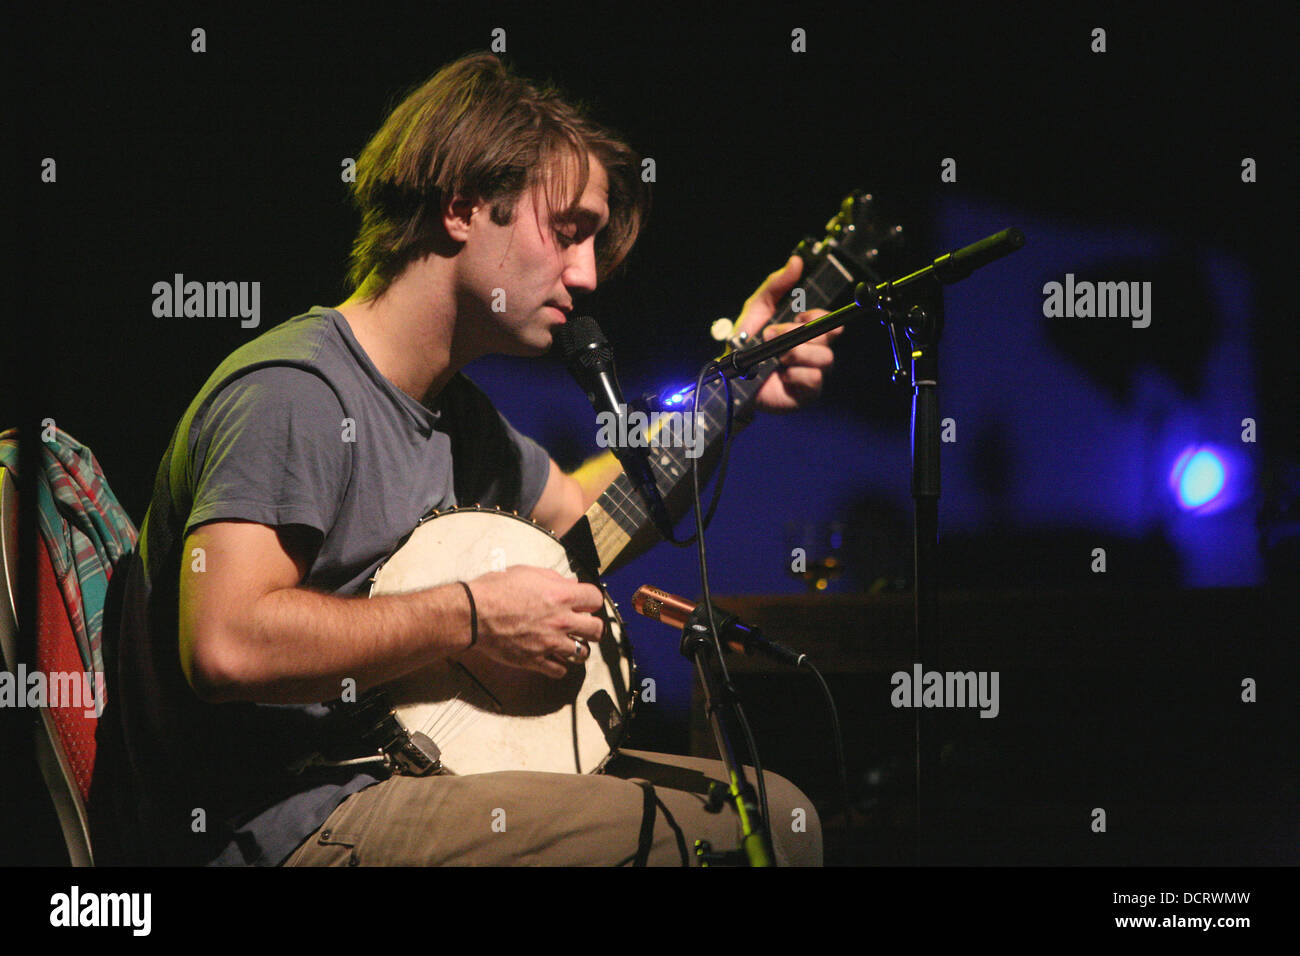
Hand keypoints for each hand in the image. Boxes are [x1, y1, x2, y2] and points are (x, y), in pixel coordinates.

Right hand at [465, 566, 605, 678]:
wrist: (474, 613)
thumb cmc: (495, 590)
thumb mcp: (527, 573)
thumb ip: (554, 578)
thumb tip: (570, 583)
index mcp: (561, 596)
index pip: (596, 599)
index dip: (592, 601)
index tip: (587, 604)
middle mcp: (560, 621)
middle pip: (596, 630)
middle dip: (592, 627)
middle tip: (585, 626)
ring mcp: (550, 643)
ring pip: (582, 653)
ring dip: (578, 648)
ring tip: (571, 644)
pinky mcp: (536, 660)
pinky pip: (559, 670)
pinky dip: (560, 666)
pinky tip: (555, 658)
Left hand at [734, 255, 841, 412]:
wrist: (731, 375)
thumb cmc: (746, 342)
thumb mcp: (758, 307)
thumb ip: (776, 285)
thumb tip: (797, 261)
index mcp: (805, 331)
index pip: (828, 320)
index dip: (818, 317)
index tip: (799, 316)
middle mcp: (812, 350)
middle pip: (828, 338)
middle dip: (798, 333)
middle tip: (770, 334)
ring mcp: (812, 371)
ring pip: (825, 358)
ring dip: (797, 354)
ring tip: (775, 357)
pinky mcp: (807, 392)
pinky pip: (814, 379)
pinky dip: (795, 374)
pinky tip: (781, 375)